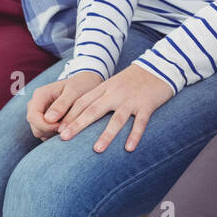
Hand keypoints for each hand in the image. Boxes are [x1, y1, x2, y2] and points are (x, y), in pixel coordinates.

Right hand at [28, 73, 99, 139]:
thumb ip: (62, 104)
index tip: (61, 127)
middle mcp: (36, 104)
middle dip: (50, 131)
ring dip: (53, 133)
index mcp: (40, 95)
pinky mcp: (44, 120)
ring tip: (69, 125)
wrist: (85, 85)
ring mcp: (39, 113)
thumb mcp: (74, 92)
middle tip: (68, 127)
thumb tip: (48, 119)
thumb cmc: (81, 86)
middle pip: (35, 127)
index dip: (45, 126)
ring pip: (39, 132)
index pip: (33, 116)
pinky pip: (45, 134)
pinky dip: (55, 134)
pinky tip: (66, 127)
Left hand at [57, 64, 173, 151]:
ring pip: (117, 119)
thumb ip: (99, 98)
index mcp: (105, 88)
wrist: (159, 67)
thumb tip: (81, 117)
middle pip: (94, 110)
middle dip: (78, 124)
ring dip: (107, 135)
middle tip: (63, 139)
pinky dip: (135, 135)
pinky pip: (140, 122)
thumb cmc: (133, 79)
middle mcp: (115, 94)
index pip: (83, 102)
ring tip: (97, 150)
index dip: (70, 116)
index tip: (57, 130)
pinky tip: (129, 148)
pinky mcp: (147, 105)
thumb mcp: (113, 84)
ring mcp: (131, 100)